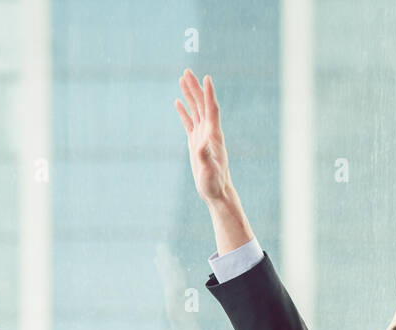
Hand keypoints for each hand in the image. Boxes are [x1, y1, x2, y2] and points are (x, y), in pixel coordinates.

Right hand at [175, 70, 232, 204]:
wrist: (217, 191)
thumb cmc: (214, 183)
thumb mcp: (209, 171)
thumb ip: (205, 157)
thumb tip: (201, 144)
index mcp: (214, 135)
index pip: (211, 109)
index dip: (209, 94)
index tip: (207, 77)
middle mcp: (209, 131)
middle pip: (202, 104)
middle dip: (195, 88)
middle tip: (187, 71)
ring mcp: (202, 135)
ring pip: (195, 110)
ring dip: (189, 94)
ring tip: (182, 79)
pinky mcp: (196, 142)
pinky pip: (189, 122)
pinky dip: (184, 111)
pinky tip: (178, 102)